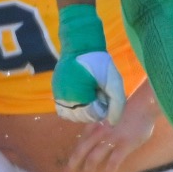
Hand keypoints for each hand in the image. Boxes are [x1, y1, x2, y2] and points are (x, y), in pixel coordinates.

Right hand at [53, 5, 125, 124]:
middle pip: (83, 118)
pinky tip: (80, 98)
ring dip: (83, 110)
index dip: (102, 105)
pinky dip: (72, 110)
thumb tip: (112, 124)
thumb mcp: (114, 82)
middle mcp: (65, 99)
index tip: (103, 92)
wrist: (80, 47)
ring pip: (72, 117)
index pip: (94, 116)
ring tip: (88, 94)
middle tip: (96, 91)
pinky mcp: (54, 93)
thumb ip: (117, 104)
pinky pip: (63, 111)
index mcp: (80, 96)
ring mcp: (57, 96)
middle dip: (93, 108)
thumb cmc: (100, 64)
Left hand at [67, 88, 157, 171]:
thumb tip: (98, 139)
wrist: (144, 105)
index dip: (73, 156)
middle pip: (81, 151)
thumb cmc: (128, 109)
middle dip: (71, 166)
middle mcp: (99, 132)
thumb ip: (101, 127)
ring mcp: (111, 139)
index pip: (80, 143)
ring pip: (93, 158)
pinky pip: (113, 161)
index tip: (69, 166)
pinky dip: (109, 171)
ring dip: (88, 171)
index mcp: (94, 125)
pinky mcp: (123, 145)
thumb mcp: (108, 117)